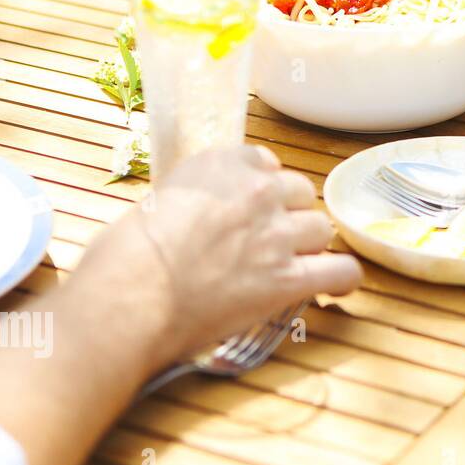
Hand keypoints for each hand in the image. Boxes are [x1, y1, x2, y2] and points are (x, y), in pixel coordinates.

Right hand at [76, 145, 360, 372]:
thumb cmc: (122, 259)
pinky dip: (343, 279)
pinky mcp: (288, 278)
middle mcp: (256, 191)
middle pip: (300, 193)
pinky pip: (342, 270)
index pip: (265, 164)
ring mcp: (277, 234)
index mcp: (221, 163)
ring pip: (320, 229)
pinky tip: (336, 286)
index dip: (260, 191)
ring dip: (309, 246)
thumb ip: (194, 199)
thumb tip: (201, 218)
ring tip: (290, 266)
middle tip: (266, 242)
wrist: (126, 301)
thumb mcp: (154, 202)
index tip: (249, 209)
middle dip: (287, 215)